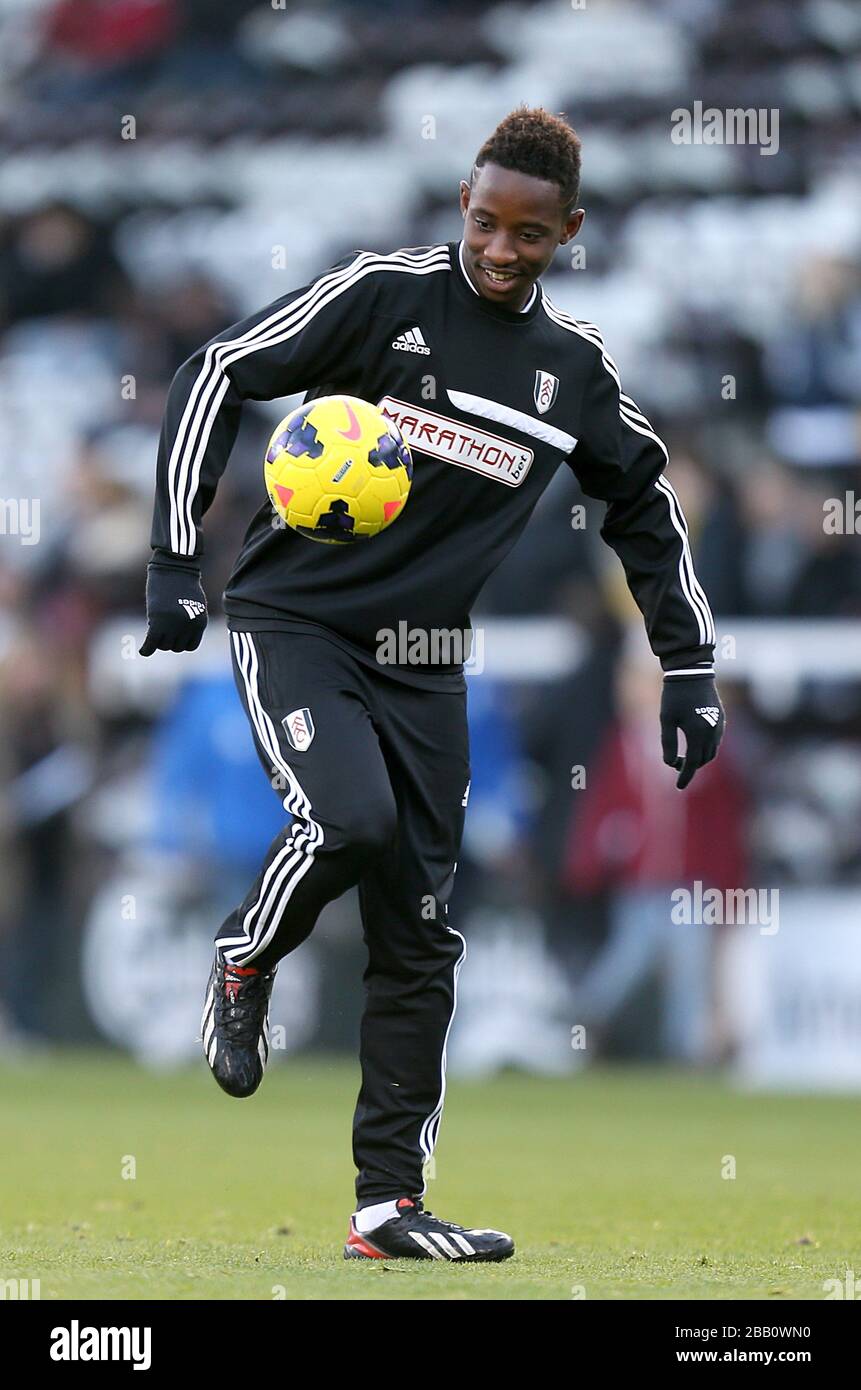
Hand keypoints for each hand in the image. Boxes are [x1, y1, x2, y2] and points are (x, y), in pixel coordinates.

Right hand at [139, 562, 207, 655]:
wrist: (174, 568)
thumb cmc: (183, 583)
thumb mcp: (193, 604)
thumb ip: (189, 621)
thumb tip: (178, 636)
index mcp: (200, 624)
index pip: (190, 646)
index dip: (180, 642)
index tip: (172, 636)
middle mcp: (188, 627)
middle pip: (175, 647)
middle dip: (167, 640)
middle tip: (160, 629)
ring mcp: (174, 625)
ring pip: (164, 645)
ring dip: (158, 641)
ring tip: (154, 628)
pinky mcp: (159, 621)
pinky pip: (152, 643)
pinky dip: (147, 649)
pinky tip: (143, 651)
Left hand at [660, 674, 724, 788]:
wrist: (692, 672)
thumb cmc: (675, 695)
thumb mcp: (666, 720)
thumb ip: (668, 744)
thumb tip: (670, 764)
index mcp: (697, 734)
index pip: (692, 764)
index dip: (685, 776)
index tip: (679, 787)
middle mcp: (712, 732)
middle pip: (703, 760)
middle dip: (691, 767)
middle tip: (677, 767)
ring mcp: (719, 725)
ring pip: (712, 751)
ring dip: (700, 758)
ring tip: (685, 758)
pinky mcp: (721, 719)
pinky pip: (716, 740)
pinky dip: (706, 747)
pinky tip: (696, 744)